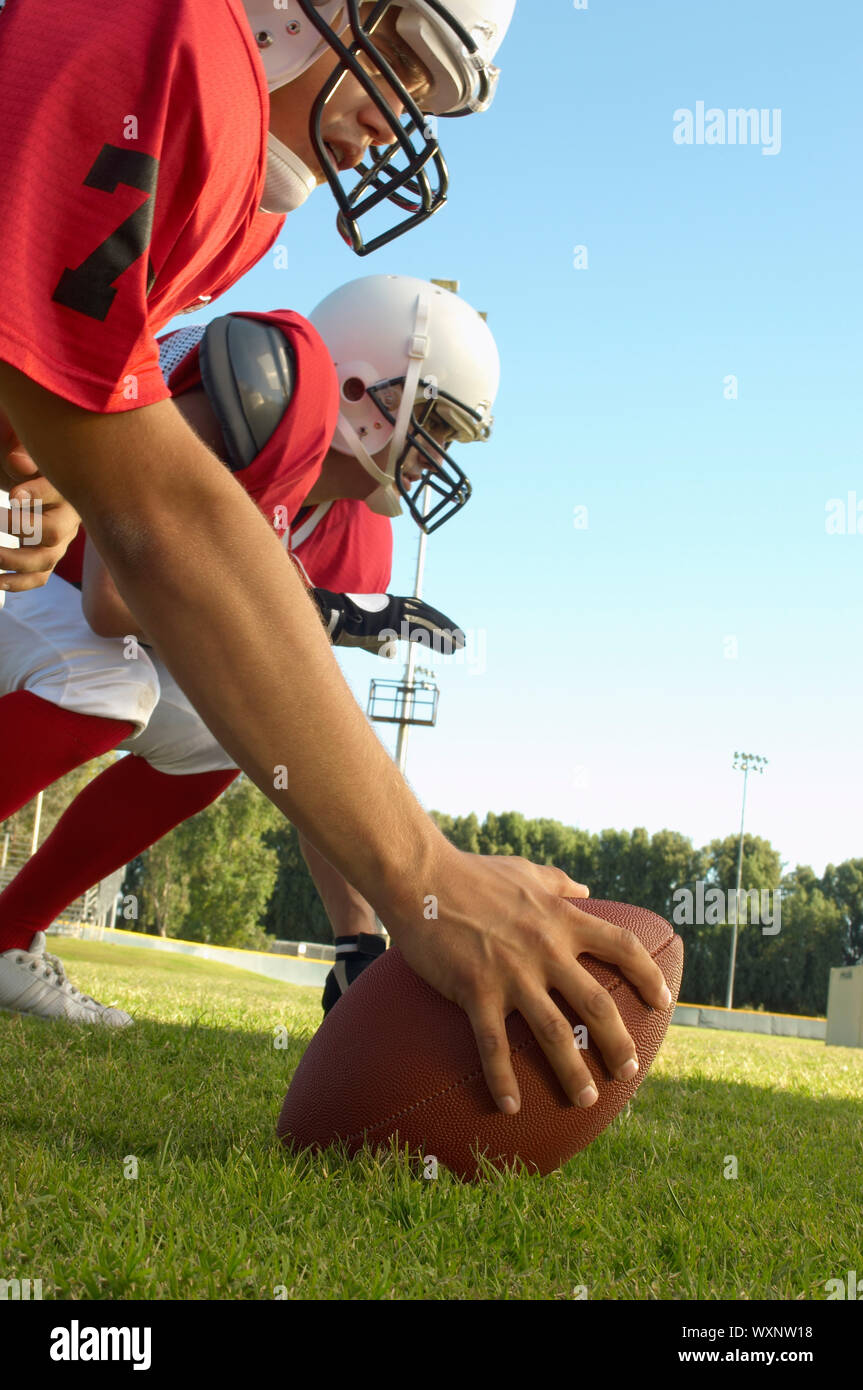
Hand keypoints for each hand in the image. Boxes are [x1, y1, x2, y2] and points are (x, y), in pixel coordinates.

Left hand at [0, 415, 80, 591]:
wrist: (37, 482)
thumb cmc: (29, 465)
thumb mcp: (26, 454)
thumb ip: (22, 456)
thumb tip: (18, 462)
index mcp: (64, 489)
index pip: (54, 493)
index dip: (35, 496)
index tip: (12, 494)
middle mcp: (67, 519)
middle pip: (54, 533)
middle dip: (21, 531)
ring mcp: (59, 543)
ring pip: (44, 561)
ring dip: (14, 562)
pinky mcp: (47, 557)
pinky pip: (39, 577)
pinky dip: (18, 583)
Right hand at [311, 588, 464, 656]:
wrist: (337, 621)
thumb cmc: (352, 630)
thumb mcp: (372, 638)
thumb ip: (385, 644)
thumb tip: (394, 653)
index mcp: (398, 606)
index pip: (426, 613)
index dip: (440, 623)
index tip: (452, 635)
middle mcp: (402, 605)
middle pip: (432, 616)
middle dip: (448, 629)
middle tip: (464, 641)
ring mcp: (399, 611)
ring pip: (430, 624)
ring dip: (447, 637)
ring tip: (460, 647)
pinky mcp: (396, 621)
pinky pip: (423, 631)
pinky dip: (437, 641)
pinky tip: (448, 649)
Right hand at [387, 846, 671, 1115]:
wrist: (422, 877)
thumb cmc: (473, 872)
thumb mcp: (527, 871)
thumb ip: (559, 883)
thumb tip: (585, 890)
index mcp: (561, 919)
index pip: (622, 947)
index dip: (649, 975)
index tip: (663, 1001)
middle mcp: (545, 949)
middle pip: (596, 1002)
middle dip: (619, 1041)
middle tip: (630, 1070)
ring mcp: (511, 973)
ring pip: (554, 1032)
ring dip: (573, 1071)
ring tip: (587, 1100)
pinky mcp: (475, 990)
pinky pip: (493, 1044)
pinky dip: (503, 1078)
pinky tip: (511, 1106)